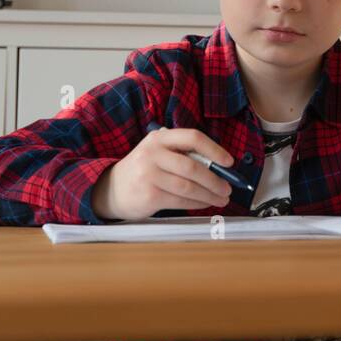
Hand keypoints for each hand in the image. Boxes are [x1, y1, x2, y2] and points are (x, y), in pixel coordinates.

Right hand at [91, 127, 234, 220]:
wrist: (111, 190)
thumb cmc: (143, 170)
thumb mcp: (158, 153)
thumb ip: (182, 154)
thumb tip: (219, 166)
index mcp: (159, 138)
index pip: (192, 137)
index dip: (214, 149)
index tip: (229, 162)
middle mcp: (152, 153)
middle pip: (193, 166)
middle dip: (215, 179)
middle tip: (228, 188)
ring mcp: (149, 174)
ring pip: (189, 186)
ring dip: (209, 194)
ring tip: (221, 198)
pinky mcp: (149, 194)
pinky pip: (180, 200)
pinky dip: (197, 203)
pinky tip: (204, 203)